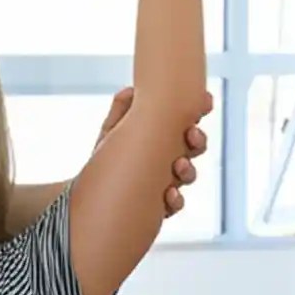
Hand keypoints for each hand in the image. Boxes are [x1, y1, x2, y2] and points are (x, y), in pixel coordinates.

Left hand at [95, 86, 210, 217]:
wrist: (90, 194)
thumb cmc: (103, 159)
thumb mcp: (110, 131)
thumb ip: (120, 111)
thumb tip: (130, 89)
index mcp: (161, 137)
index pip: (185, 122)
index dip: (199, 111)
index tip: (205, 102)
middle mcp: (169, 159)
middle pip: (194, 148)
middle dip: (198, 140)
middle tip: (191, 134)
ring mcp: (167, 182)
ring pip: (188, 175)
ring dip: (187, 169)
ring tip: (178, 165)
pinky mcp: (160, 205)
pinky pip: (175, 204)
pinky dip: (175, 200)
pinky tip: (168, 194)